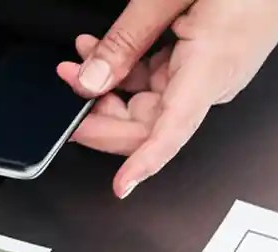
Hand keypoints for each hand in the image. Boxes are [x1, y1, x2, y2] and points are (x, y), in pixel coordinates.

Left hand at [57, 0, 277, 197]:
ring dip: (108, 86)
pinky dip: (127, 70)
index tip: (121, 186)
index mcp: (208, 70)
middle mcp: (210, 82)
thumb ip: (127, 39)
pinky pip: (158, 80)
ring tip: (78, 60)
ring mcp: (208, 75)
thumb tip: (91, 80)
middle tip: (67, 89)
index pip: (171, 133)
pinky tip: (105, 52)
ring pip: (148, 101)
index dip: (144, 164)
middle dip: (101, 112)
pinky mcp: (205, 62)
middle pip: (148, 122)